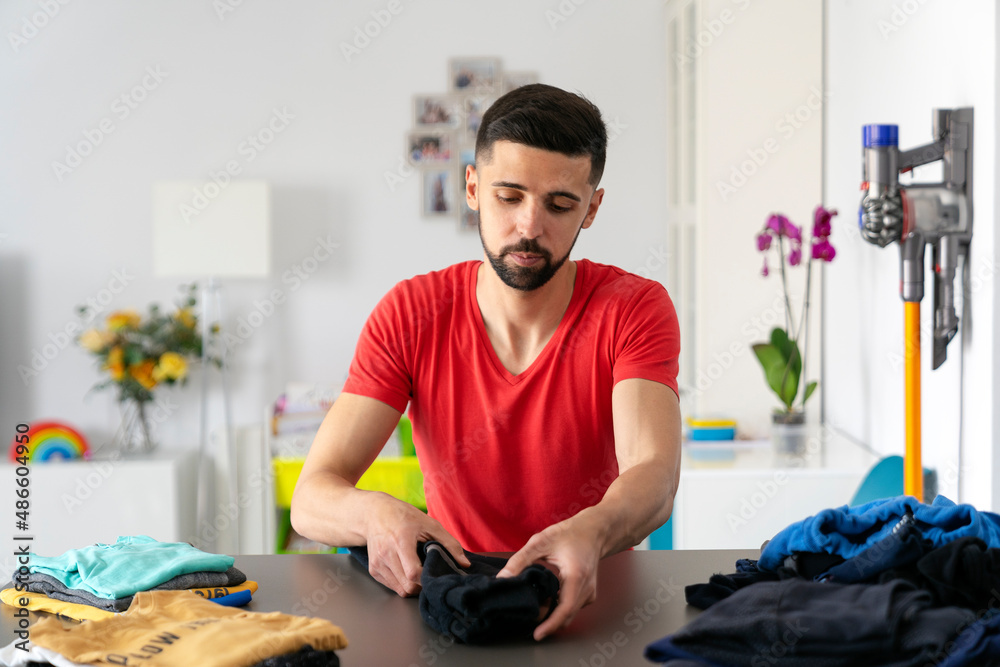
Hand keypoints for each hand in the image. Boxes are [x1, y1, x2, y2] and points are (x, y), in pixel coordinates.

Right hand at [364, 492, 470, 596]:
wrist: (375, 513)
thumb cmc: (404, 517)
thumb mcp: (430, 524)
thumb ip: (449, 543)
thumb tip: (464, 564)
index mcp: (401, 541)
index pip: (413, 573)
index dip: (427, 579)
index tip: (436, 575)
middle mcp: (386, 554)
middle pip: (407, 586)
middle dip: (422, 586)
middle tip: (430, 575)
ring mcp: (378, 563)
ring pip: (400, 590)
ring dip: (412, 586)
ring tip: (419, 572)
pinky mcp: (373, 569)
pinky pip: (392, 586)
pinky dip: (402, 584)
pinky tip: (407, 570)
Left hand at [496, 518, 602, 639]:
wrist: (593, 531)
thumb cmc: (569, 534)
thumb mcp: (540, 542)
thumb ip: (519, 561)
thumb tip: (502, 579)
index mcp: (576, 575)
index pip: (565, 608)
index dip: (551, 624)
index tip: (537, 634)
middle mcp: (587, 587)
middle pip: (567, 615)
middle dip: (547, 621)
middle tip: (528, 616)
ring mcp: (590, 592)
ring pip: (570, 614)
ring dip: (553, 614)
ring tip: (536, 605)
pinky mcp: (589, 594)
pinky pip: (573, 608)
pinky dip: (560, 608)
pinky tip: (548, 599)